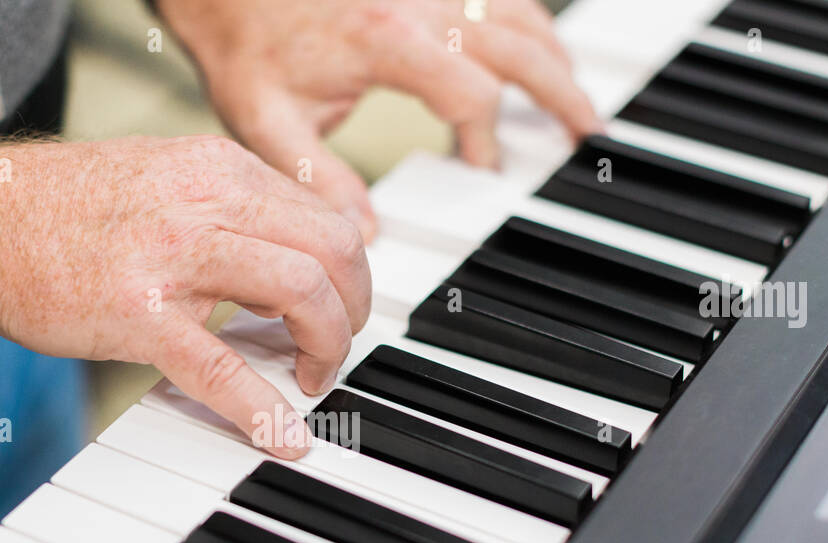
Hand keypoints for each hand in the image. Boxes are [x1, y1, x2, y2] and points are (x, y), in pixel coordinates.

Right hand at [0, 135, 369, 458]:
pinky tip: (285, 438)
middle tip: (338, 347)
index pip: (326, 216)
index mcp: (218, 168)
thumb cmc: (57, 208)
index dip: (351, 271)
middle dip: (355, 310)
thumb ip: (224, 208)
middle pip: (333, 251)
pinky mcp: (139, 313)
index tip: (342, 304)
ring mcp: (176, 256)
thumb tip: (280, 256)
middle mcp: (208, 199)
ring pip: (301, 295)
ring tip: (314, 379)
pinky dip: (266, 409)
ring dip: (327, 348)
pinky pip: (223, 368)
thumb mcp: (160, 176)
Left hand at [157, 0, 601, 238]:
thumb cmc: (243, 39)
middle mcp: (421, 0)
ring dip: (553, 53)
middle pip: (520, 44)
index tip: (482, 170)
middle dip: (559, 92)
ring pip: (517, 10)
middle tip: (584, 132)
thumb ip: (320, 181)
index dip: (486, 138)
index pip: (473, 93)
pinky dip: (524, 19)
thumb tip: (366, 234)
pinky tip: (534, 45)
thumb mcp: (267, 121)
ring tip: (574, 94)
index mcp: (388, 39)